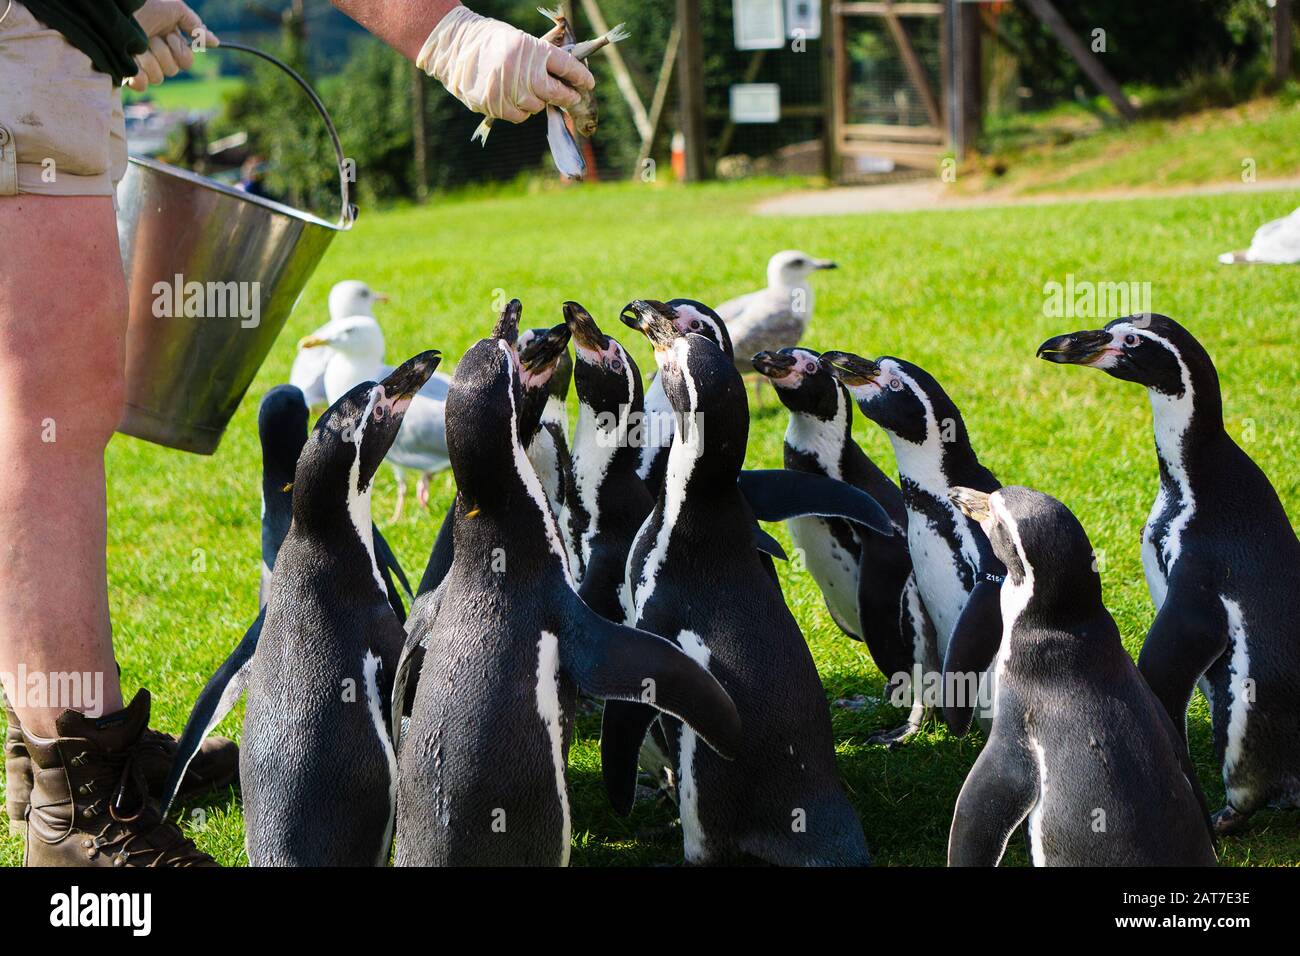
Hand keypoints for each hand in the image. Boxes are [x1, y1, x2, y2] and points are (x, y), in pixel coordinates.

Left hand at [127, 0, 219, 92]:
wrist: (113, 8)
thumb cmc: (143, 4)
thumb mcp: (174, 9)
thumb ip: (196, 27)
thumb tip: (215, 43)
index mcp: (168, 42)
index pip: (186, 62)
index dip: (180, 51)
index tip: (168, 35)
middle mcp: (155, 54)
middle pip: (173, 70)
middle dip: (162, 53)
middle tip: (149, 38)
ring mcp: (140, 64)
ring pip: (159, 78)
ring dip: (149, 60)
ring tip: (136, 47)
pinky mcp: (126, 72)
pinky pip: (142, 86)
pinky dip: (139, 77)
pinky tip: (133, 63)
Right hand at [417, 5, 593, 122]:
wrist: (454, 46)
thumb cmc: (491, 41)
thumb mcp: (519, 41)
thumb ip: (539, 59)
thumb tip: (564, 78)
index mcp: (531, 49)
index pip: (566, 66)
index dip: (580, 77)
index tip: (589, 84)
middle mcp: (522, 71)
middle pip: (556, 92)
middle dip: (567, 97)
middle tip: (573, 98)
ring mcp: (509, 90)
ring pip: (537, 106)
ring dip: (537, 101)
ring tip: (525, 89)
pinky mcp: (495, 105)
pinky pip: (520, 116)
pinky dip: (520, 110)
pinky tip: (511, 97)